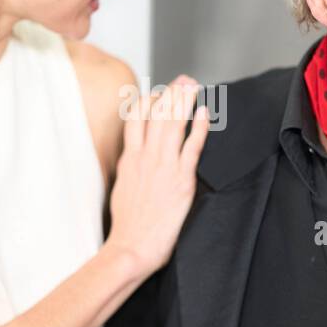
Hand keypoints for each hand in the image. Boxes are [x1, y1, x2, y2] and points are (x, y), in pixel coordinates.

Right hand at [107, 75, 210, 277]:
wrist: (131, 247)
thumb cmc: (127, 228)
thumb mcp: (122, 190)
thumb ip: (130, 171)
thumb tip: (134, 163)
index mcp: (130, 160)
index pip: (136, 120)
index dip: (148, 101)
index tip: (158, 91)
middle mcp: (145, 158)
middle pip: (157, 115)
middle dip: (171, 93)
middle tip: (182, 79)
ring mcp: (163, 167)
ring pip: (173, 125)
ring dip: (184, 102)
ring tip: (193, 85)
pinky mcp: (181, 180)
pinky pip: (192, 147)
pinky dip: (199, 128)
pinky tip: (204, 113)